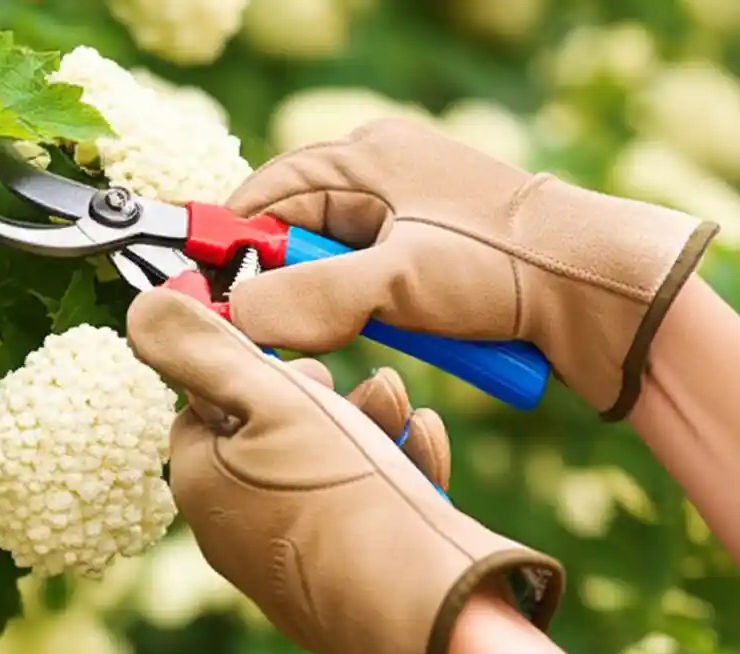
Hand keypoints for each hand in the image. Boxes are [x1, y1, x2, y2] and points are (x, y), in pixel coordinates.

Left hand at [125, 288, 563, 653]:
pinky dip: (393, 472)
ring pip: (321, 474)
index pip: (200, 411)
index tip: (290, 360)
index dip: (244, 374)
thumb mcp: (269, 399)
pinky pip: (361, 516)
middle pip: (266, 440)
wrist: (421, 610)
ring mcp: (290, 564)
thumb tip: (143, 309)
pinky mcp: (345, 585)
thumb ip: (206, 351)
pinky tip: (423, 438)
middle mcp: (235, 532)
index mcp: (202, 485)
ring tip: (399, 400)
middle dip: (316, 398)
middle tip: (349, 379)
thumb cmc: (341, 497)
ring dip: (362, 425)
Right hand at [225, 118, 717, 419]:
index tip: (212, 301)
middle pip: (296, 235)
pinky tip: (396, 335)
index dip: (232, 248)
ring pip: (333, 266)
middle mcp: (383, 175)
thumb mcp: (395, 282)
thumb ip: (305, 297)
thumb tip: (232, 317)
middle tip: (287, 333)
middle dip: (289, 286)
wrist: (604, 297)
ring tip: (362, 333)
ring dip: (337, 308)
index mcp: (367, 156)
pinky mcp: (433, 254)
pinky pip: (373, 285)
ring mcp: (410, 216)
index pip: (265, 197)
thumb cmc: (504, 268)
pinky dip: (373, 316)